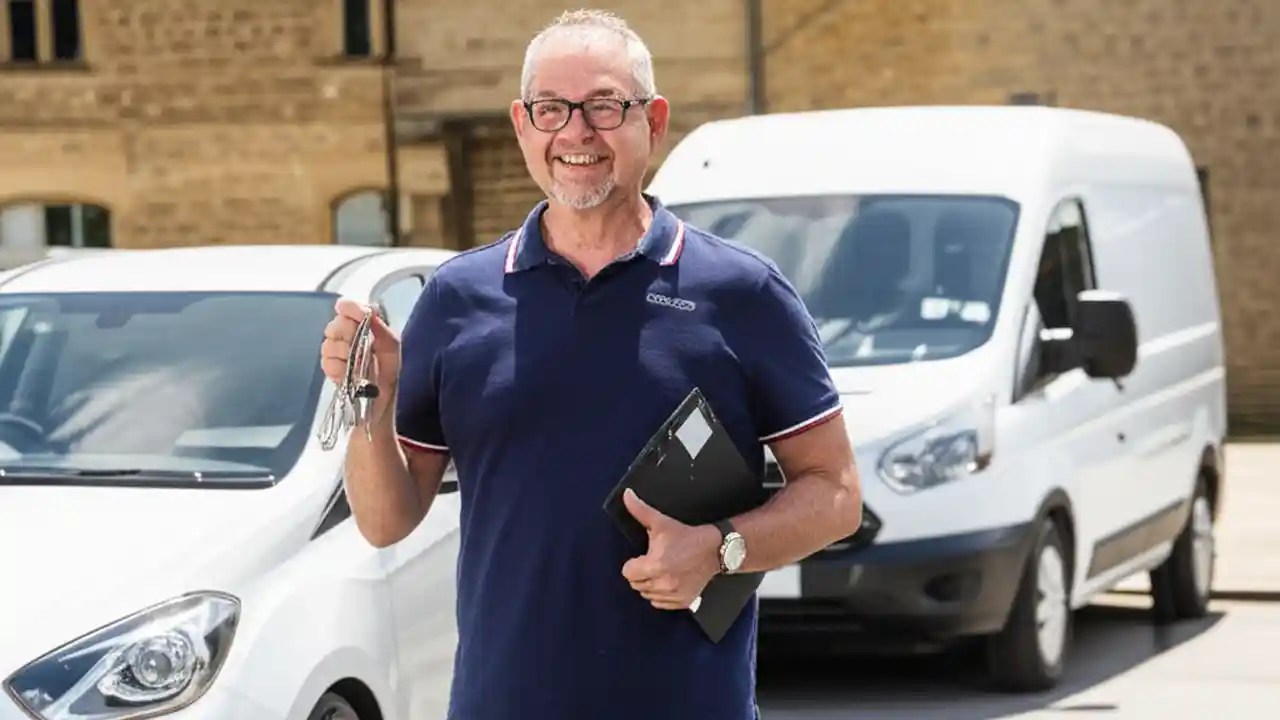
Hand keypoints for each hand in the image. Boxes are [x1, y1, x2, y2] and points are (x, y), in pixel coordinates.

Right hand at [320, 298, 400, 421]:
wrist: (376, 410)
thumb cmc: (388, 382)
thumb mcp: (392, 353)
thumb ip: (382, 331)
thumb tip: (368, 311)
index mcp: (369, 330)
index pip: (352, 309)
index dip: (348, 307)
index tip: (345, 309)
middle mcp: (352, 338)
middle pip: (337, 324)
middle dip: (345, 333)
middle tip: (358, 347)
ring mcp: (339, 353)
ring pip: (328, 342)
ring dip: (341, 354)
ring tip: (354, 367)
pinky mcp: (330, 368)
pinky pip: (325, 361)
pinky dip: (336, 368)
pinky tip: (346, 376)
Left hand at [620, 488, 720, 610]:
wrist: (714, 549)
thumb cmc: (686, 535)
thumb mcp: (661, 522)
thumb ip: (640, 510)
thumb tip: (626, 495)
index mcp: (654, 565)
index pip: (628, 572)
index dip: (633, 563)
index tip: (643, 557)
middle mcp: (663, 583)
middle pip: (636, 585)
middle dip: (641, 574)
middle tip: (653, 562)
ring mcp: (673, 594)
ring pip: (647, 595)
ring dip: (650, 585)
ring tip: (662, 571)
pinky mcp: (683, 601)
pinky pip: (660, 603)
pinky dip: (661, 595)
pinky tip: (669, 581)